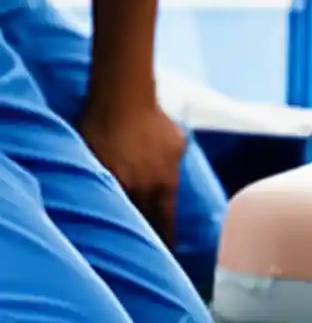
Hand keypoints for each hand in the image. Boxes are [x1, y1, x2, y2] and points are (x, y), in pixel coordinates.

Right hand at [78, 95, 184, 243]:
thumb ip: (175, 168)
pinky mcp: (90, 174)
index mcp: (164, 185)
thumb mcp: (177, 145)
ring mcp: (113, 183)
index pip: (165, 226)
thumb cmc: (154, 119)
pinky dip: (94, 208)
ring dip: (114, 228)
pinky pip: (93, 199)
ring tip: (112, 245)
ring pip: (114, 216)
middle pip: (139, 226)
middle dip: (139, 241)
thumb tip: (173, 181)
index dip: (165, 243)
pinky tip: (91, 219)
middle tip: (137, 257)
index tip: (164, 256)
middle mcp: (140, 189)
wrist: (123, 99)